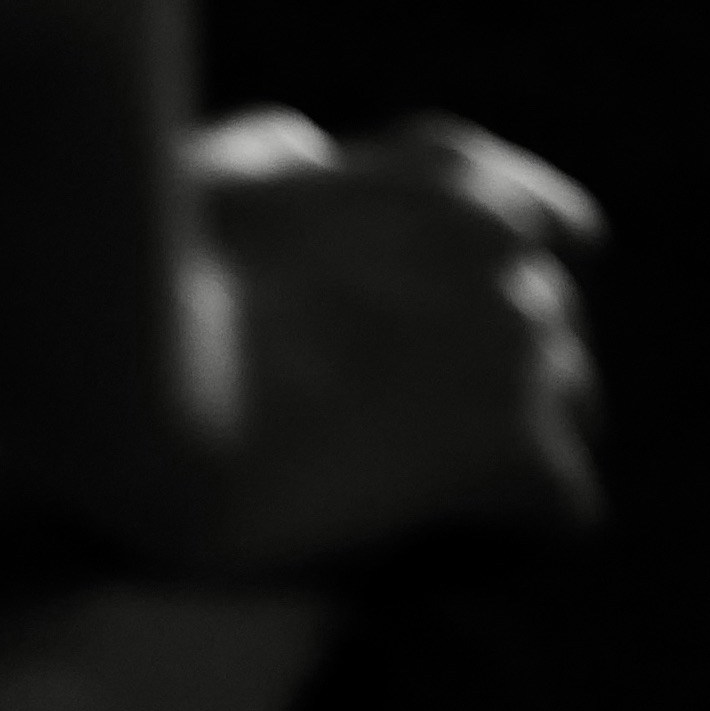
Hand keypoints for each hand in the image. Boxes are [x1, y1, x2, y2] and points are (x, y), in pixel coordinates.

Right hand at [134, 112, 605, 577]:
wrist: (137, 377)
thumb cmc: (148, 271)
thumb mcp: (225, 170)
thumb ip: (284, 155)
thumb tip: (310, 148)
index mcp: (443, 172)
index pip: (540, 221)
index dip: (498, 284)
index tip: (467, 334)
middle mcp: (503, 242)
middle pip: (552, 322)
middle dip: (503, 374)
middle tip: (433, 439)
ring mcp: (515, 341)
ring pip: (572, 407)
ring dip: (523, 451)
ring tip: (457, 509)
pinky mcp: (506, 445)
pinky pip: (564, 503)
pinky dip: (518, 534)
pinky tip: (468, 562)